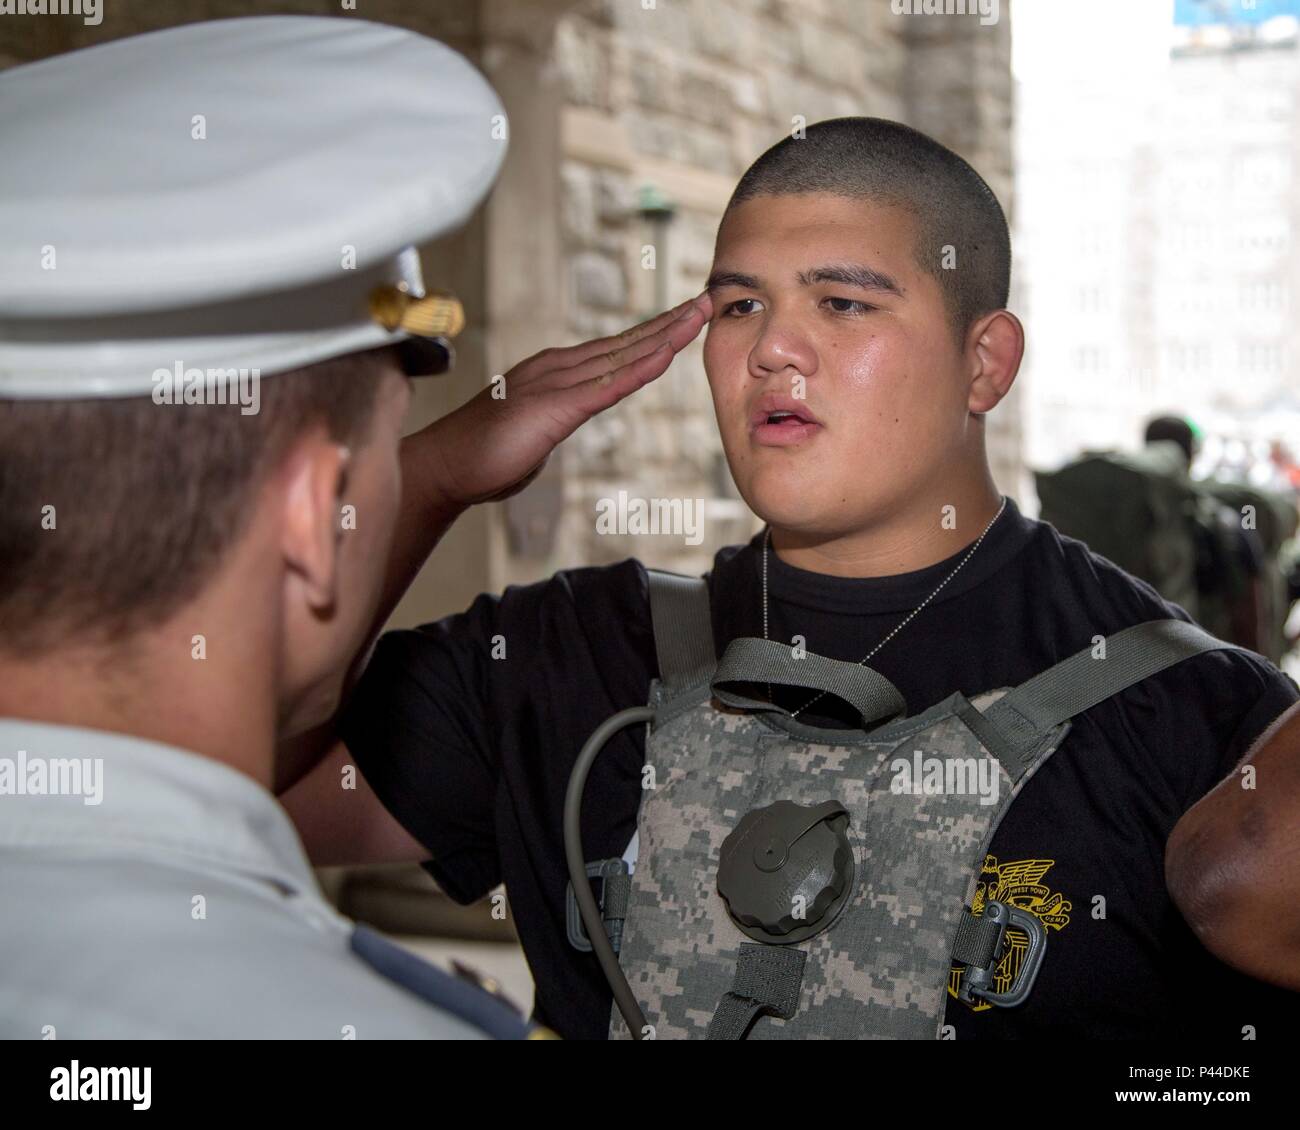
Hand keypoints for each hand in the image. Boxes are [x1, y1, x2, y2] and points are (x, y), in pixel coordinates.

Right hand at [419, 292, 712, 505]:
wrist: (446, 467)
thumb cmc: (483, 455)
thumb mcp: (533, 432)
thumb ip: (554, 420)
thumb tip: (561, 423)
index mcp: (555, 372)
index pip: (615, 349)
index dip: (653, 333)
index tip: (685, 318)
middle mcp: (559, 367)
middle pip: (626, 340)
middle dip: (669, 320)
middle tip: (707, 300)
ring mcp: (557, 382)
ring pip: (623, 353)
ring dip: (665, 333)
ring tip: (699, 313)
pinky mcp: (556, 406)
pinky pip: (609, 383)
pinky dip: (642, 366)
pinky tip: (668, 353)